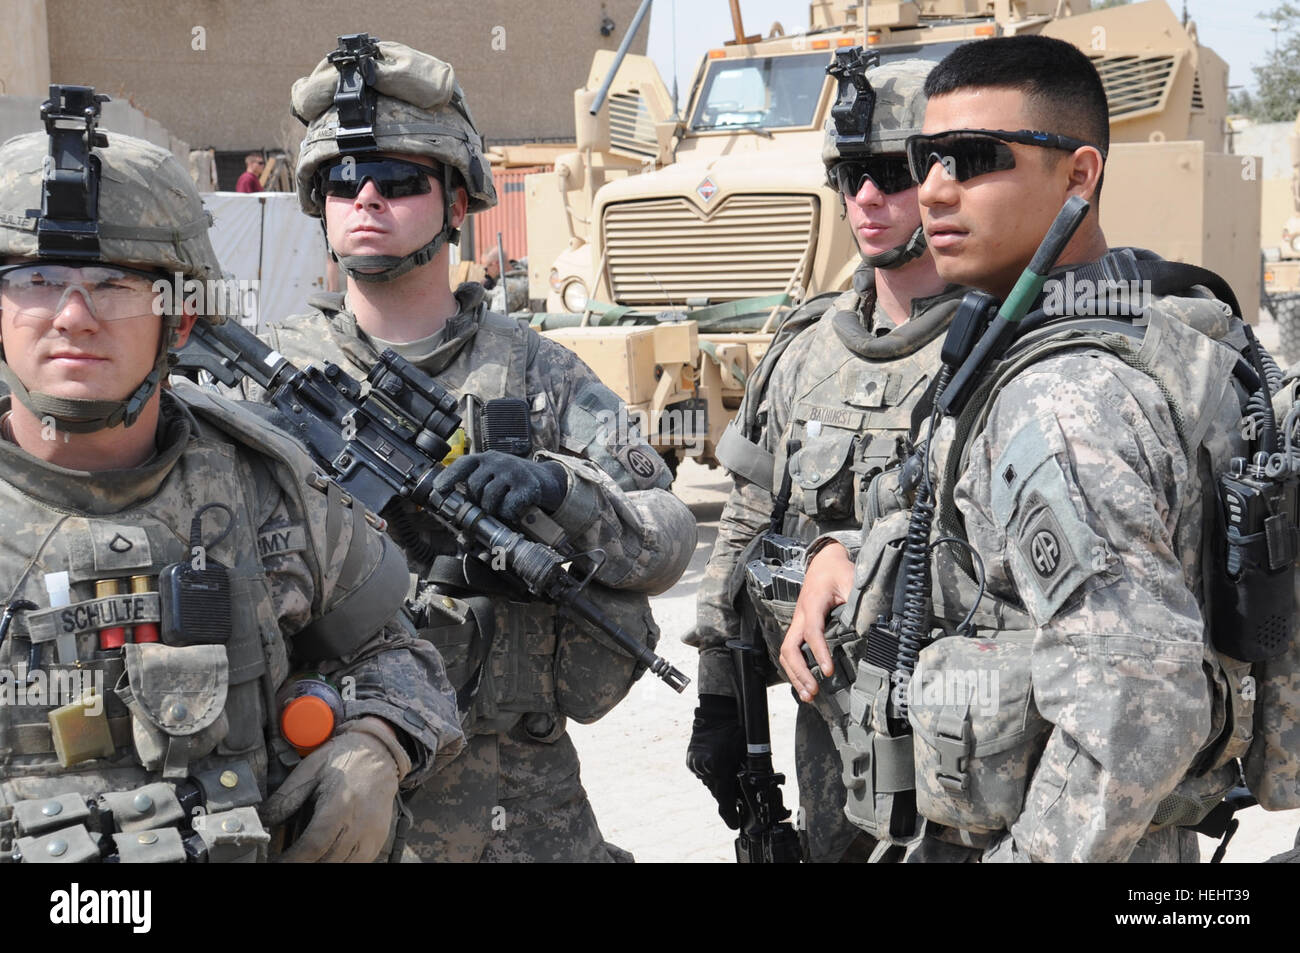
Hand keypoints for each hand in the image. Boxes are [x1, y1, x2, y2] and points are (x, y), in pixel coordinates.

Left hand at [262, 716, 411, 861]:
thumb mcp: (309, 770)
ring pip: (343, 865)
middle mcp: (360, 823)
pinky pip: (358, 863)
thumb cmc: (343, 759)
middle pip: (327, 860)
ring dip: (321, 864)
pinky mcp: (378, 840)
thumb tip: (264, 821)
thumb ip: (285, 798)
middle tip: (286, 861)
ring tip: (304, 858)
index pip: (312, 845)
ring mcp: (372, 834)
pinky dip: (339, 863)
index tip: (277, 862)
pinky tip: (325, 857)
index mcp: (341, 804)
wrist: (379, 752)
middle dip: (303, 864)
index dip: (291, 860)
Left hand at [434, 451, 566, 520]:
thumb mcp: (496, 477)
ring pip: (489, 498)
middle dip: (476, 501)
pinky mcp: (527, 486)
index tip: (438, 490)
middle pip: (474, 486)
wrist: (548, 480)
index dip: (448, 477)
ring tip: (501, 509)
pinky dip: (509, 514)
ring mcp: (513, 472)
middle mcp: (499, 461)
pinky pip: (508, 507)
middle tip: (487, 506)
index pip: (463, 464)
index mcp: (487, 458)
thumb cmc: (515, 482)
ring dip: (493, 510)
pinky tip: (514, 510)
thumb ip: (478, 486)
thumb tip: (458, 513)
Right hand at [685, 693, 745, 829]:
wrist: (716, 713)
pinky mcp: (691, 761)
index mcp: (719, 768)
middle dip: (729, 800)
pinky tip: (720, 770)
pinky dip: (712, 776)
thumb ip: (746, 776)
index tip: (735, 826)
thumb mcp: (746, 755)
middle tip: (738, 807)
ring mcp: (696, 766)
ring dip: (721, 786)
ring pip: (711, 785)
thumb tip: (748, 795)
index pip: (725, 800)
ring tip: (730, 782)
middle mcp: (705, 769)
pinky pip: (704, 775)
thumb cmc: (736, 730)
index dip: (731, 816)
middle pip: (718, 794)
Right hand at [780, 542, 853, 700]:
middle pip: (789, 649)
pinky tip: (805, 684)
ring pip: (786, 653)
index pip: (812, 633)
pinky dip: (795, 670)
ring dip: (795, 676)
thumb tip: (869, 623)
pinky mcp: (800, 629)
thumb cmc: (837, 571)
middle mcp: (800, 617)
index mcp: (812, 605)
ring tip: (808, 695)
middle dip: (799, 673)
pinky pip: (791, 652)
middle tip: (813, 691)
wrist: (823, 563)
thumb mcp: (851, 580)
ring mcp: (798, 624)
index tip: (827, 671)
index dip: (819, 653)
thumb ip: (858, 600)